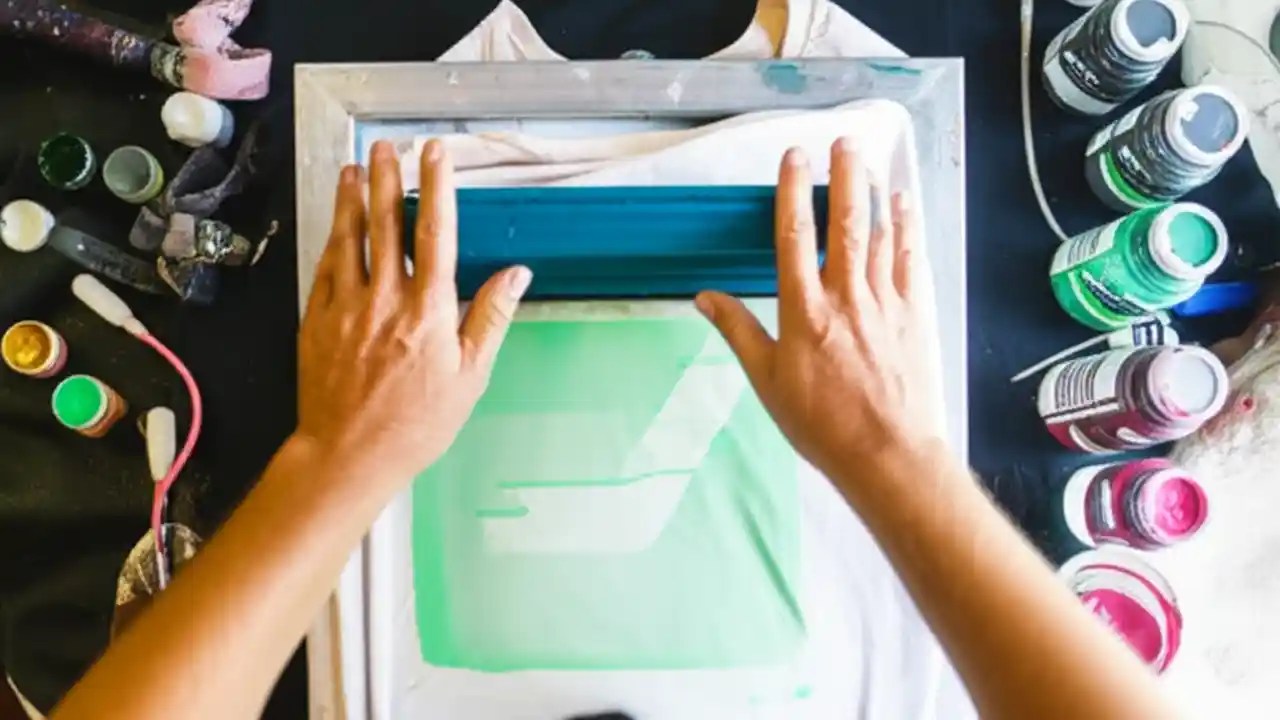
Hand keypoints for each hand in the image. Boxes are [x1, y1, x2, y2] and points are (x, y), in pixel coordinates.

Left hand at [297, 140, 530, 481]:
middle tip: (386, 147)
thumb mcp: (471, 376)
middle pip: (385, 224)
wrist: (349, 455)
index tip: (435, 155)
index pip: (435, 233)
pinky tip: (335, 223)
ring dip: (352, 199)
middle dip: (386, 179)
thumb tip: (518, 275)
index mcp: (429, 311)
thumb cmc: (417, 424)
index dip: (436, 188)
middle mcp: (386, 300)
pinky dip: (332, 238)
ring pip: (349, 239)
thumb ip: (491, 318)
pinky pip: (325, 268)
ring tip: (355, 169)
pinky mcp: (317, 321)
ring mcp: (346, 307)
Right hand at [697, 139, 943, 479]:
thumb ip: (738, 332)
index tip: (794, 158)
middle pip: (844, 223)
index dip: (792, 191)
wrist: (887, 455)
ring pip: (880, 235)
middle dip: (843, 178)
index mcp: (803, 311)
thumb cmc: (821, 424)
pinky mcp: (915, 316)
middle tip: (843, 142)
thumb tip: (705, 297)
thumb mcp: (766, 381)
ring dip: (874, 194)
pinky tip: (903, 206)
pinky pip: (911, 261)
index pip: (794, 237)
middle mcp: (845, 297)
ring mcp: (885, 303)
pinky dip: (907, 229)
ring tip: (870, 162)